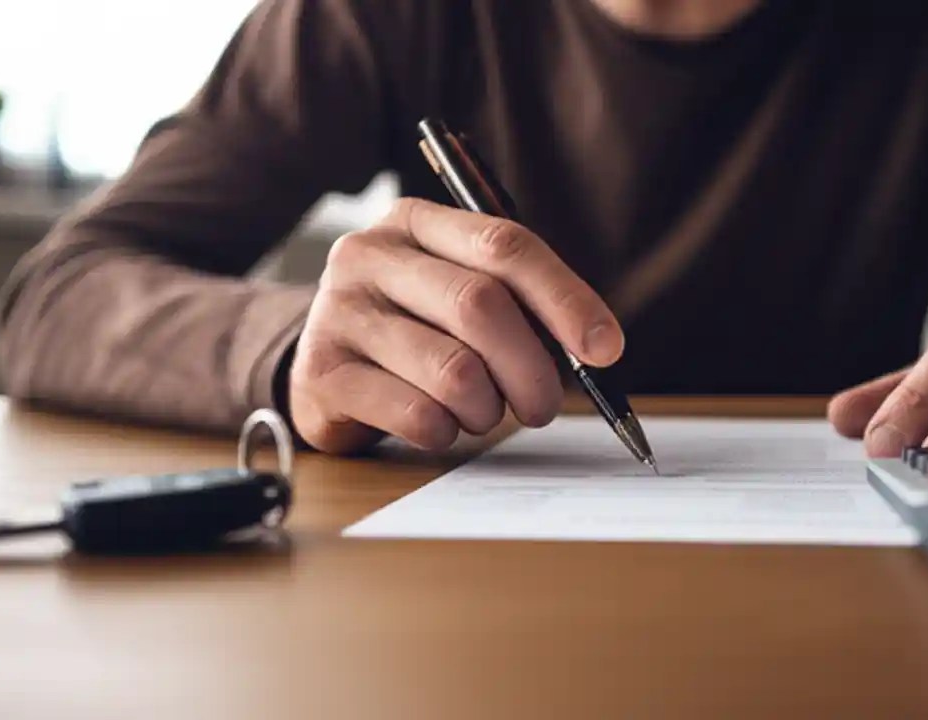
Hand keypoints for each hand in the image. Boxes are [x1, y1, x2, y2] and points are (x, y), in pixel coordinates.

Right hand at [288, 198, 623, 453]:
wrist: (323, 367)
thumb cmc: (414, 328)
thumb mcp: (458, 294)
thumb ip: (519, 303)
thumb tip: (597, 346)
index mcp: (415, 221)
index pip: (504, 245)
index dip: (565, 298)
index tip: (605, 349)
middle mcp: (369, 255)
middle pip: (480, 306)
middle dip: (531, 368)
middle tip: (543, 406)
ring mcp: (339, 311)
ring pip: (453, 370)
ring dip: (488, 408)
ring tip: (481, 413)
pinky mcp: (321, 373)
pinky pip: (417, 415)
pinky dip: (447, 432)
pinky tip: (439, 425)